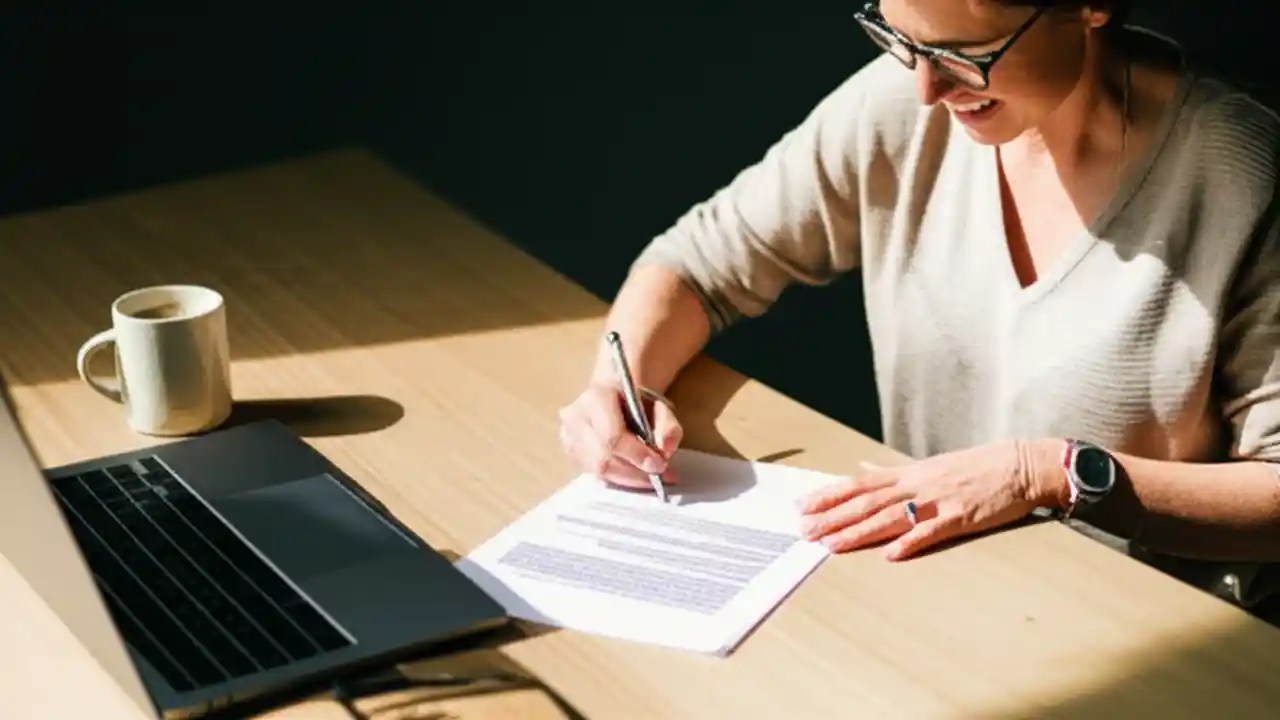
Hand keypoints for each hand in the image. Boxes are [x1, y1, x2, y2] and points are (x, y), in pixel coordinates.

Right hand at [558, 382, 682, 490]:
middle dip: (635, 474)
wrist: (613, 396)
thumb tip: (666, 450)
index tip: (660, 466)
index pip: (612, 436)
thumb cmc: (636, 401)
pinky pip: (595, 475)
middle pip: (603, 459)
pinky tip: (635, 478)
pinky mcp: (571, 454)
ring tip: (651, 480)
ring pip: (597, 471)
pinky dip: (619, 480)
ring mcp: (569, 438)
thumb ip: (667, 426)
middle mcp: (575, 419)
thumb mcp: (659, 406)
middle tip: (659, 478)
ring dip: (629, 481)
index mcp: (596, 398)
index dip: (637, 455)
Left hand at [797, 439, 1064, 560]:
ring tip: (832, 545)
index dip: (830, 494)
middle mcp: (918, 484)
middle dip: (833, 517)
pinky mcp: (962, 516)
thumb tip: (865, 465)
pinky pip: (932, 531)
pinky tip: (890, 554)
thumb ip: (894, 470)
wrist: (1020, 465)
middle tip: (805, 530)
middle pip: (867, 501)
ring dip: (859, 532)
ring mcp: (939, 500)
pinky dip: (911, 542)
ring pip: (891, 517)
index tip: (803, 504)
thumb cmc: (976, 465)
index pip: (860, 482)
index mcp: (909, 473)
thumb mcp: (930, 464)